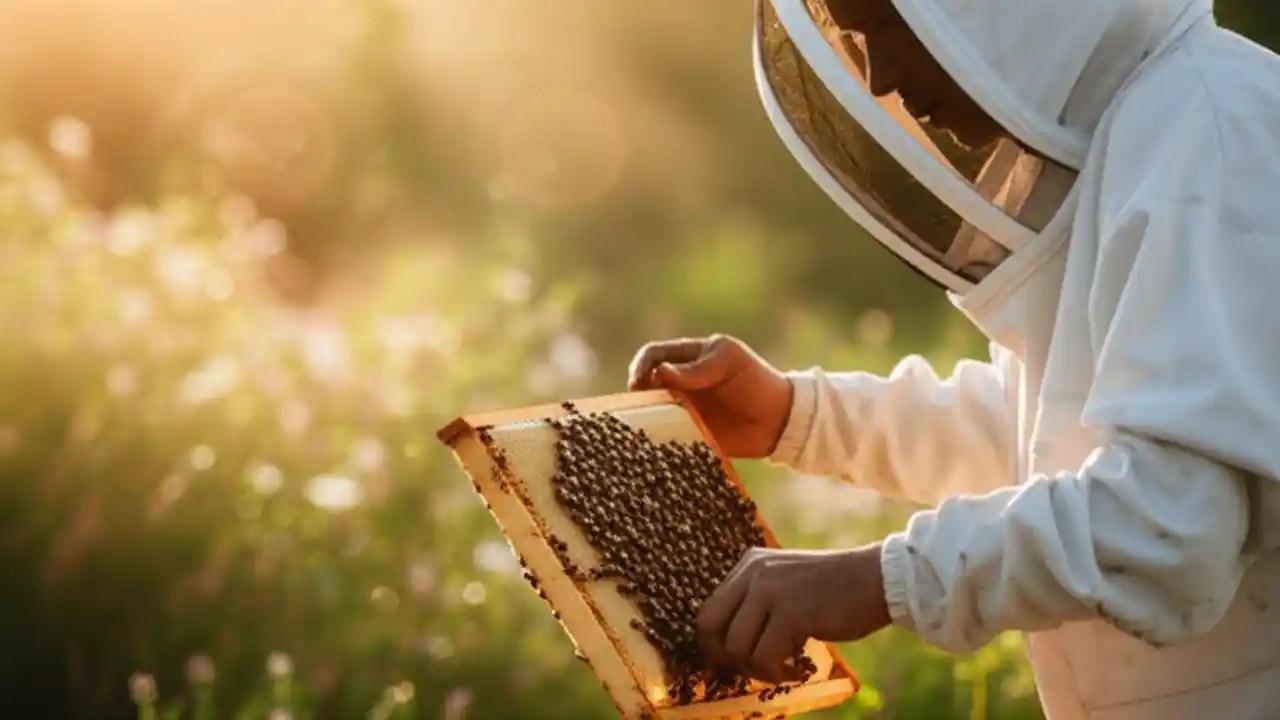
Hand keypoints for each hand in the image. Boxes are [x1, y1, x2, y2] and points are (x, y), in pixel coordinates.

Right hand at [627, 335, 792, 458]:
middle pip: (645, 383)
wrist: (778, 421)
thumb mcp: (729, 363)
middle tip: (641, 405)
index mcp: (688, 358)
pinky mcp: (687, 433)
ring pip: (650, 410)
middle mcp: (679, 383)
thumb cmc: (756, 382)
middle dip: (638, 393)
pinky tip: (655, 442)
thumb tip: (659, 373)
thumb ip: (696, 369)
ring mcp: (682, 409)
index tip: (640, 381)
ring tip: (643, 424)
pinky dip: (656, 438)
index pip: (653, 355)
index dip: (641, 365)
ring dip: (644, 416)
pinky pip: (665, 435)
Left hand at [696, 545, 890, 683]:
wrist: (879, 579)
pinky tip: (797, 668)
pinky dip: (777, 673)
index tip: (730, 664)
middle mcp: (754, 572)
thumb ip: (758, 606)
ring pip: (736, 648)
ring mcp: (770, 590)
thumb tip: (728, 650)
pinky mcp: (790, 611)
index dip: (713, 644)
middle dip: (723, 658)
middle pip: (708, 626)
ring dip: (758, 669)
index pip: (709, 610)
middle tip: (751, 670)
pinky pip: (764, 657)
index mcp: (750, 564)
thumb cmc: (836, 593)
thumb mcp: (787, 586)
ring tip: (784, 668)